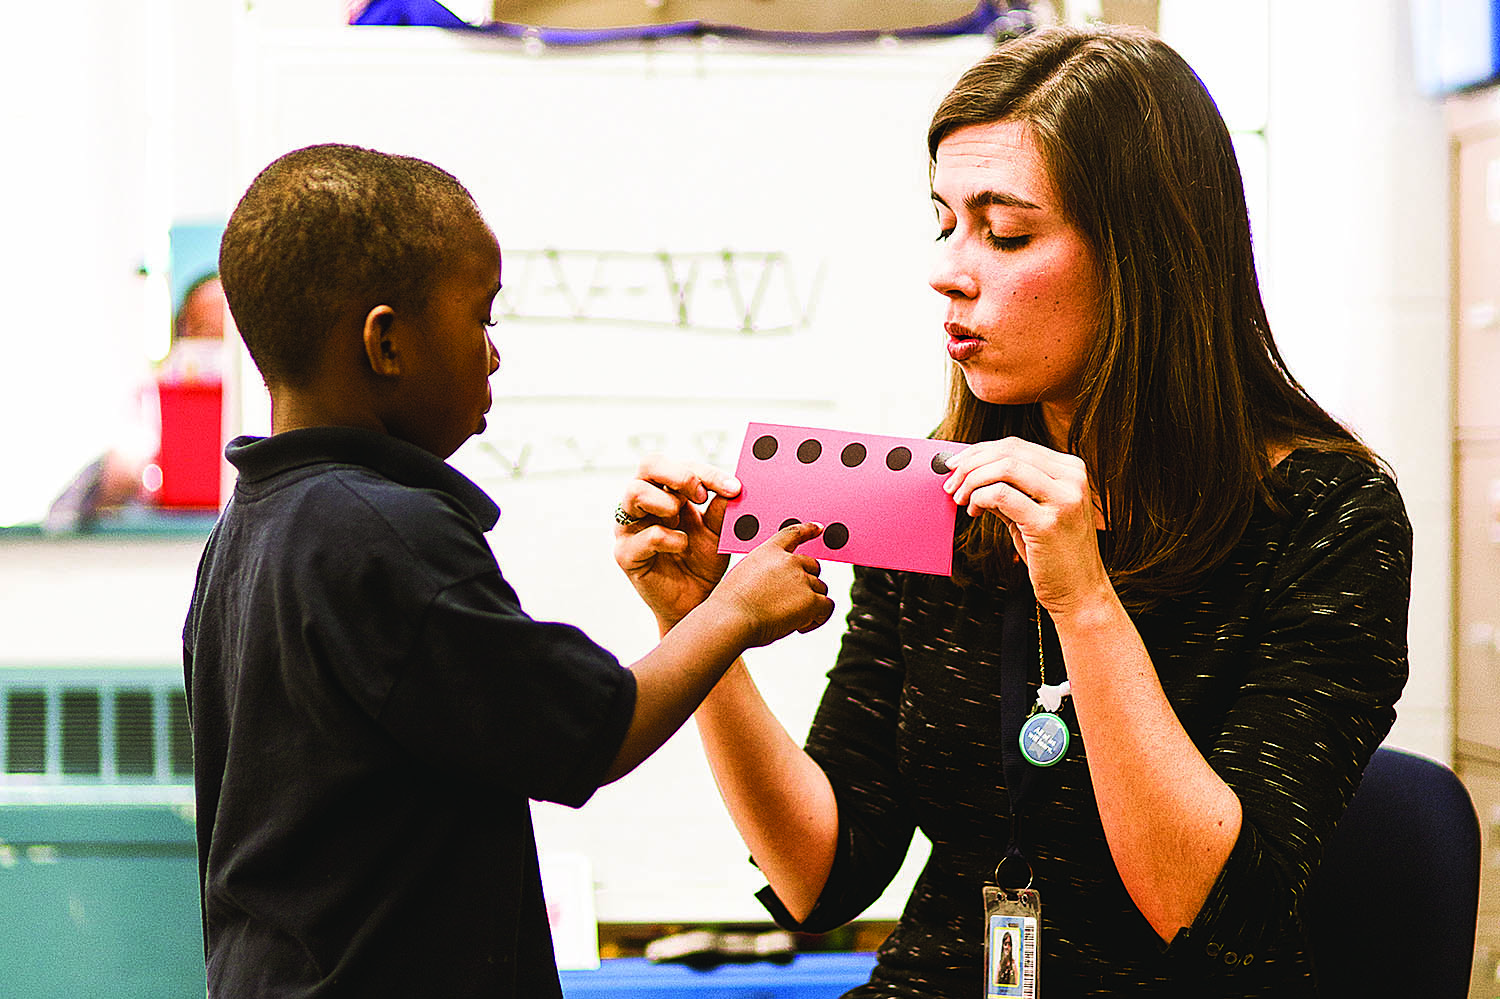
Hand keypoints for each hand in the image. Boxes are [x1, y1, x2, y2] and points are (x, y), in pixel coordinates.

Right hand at [614, 455, 740, 627]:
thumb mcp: (719, 532)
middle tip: (702, 496)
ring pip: (635, 492)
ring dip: (666, 502)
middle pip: (648, 465)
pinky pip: (645, 535)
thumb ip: (722, 508)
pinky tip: (681, 547)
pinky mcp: (625, 554)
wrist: (696, 603)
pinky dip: (669, 538)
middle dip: (679, 475)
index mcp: (666, 492)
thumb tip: (735, 485)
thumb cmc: (702, 564)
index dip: (707, 473)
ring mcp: (630, 527)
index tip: (733, 488)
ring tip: (683, 521)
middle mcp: (643, 504)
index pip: (679, 466)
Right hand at [710, 522, 834, 647]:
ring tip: (790, 619)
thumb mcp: (744, 576)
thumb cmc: (730, 605)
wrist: (731, 618)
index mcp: (769, 551)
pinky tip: (800, 626)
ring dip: (810, 604)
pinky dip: (818, 619)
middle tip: (792, 602)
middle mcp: (789, 561)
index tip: (819, 528)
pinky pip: (826, 607)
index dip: (809, 529)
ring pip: (820, 589)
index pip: (793, 533)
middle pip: (813, 567)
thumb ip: (765, 575)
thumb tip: (778, 590)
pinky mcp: (811, 600)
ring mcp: (802, 579)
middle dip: (807, 583)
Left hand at [941, 437, 1110, 614]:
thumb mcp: (1032, 513)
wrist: (1080, 592)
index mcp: (1070, 471)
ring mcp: (1063, 499)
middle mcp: (1071, 479)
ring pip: (1004, 467)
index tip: (956, 464)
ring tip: (960, 499)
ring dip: (972, 480)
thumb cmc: (1056, 555)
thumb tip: (971, 474)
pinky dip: (979, 498)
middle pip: (1009, 451)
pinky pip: (1001, 495)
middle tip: (951, 482)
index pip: (1016, 445)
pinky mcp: (1048, 523)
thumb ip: (1008, 490)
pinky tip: (974, 511)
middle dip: (971, 464)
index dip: (979, 451)